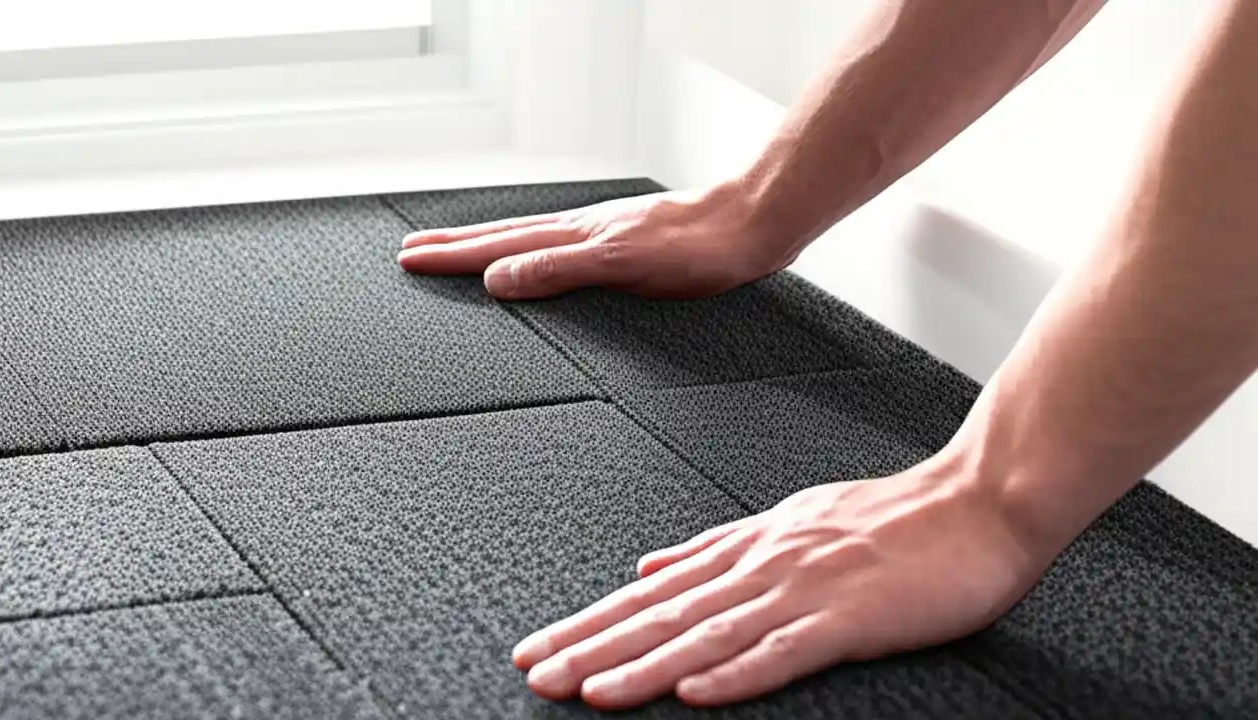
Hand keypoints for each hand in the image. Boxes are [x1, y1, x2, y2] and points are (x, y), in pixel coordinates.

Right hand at [396, 184, 790, 299]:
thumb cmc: (697, 249)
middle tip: (413, 249)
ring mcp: (601, 235)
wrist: (749, 228)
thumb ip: (559, 271)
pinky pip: (557, 246)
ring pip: (528, 240)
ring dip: (486, 246)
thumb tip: (499, 279)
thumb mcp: (620, 265)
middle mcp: (582, 232)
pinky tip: (536, 257)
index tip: (411, 259)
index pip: (497, 249)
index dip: (452, 257)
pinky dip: (528, 250)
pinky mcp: (624, 244)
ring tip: (456, 249)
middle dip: (455, 246)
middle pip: (504, 238)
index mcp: (574, 237)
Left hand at [511, 454, 1055, 709]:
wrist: (975, 501)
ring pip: (706, 636)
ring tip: (588, 692)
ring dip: (642, 667)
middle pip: (661, 616)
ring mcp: (804, 590)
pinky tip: (695, 694)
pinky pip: (784, 652)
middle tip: (536, 674)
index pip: (650, 594)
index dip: (589, 623)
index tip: (539, 647)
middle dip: (592, 648)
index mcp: (747, 548)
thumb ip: (715, 548)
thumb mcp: (786, 523)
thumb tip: (648, 566)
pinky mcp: (850, 619)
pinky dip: (736, 674)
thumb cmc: (891, 519)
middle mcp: (762, 565)